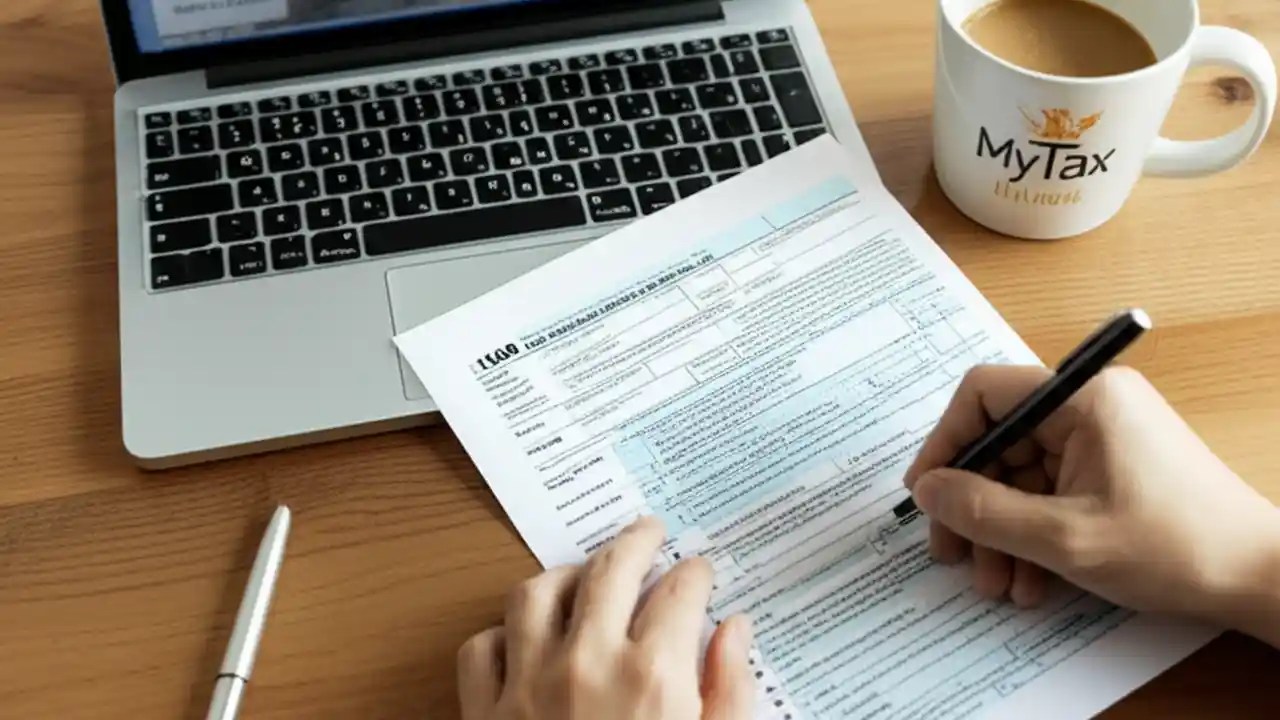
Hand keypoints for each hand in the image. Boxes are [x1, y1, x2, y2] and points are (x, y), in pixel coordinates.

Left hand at [457, 516, 754, 719]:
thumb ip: (730, 693)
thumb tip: (735, 632)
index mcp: (654, 679)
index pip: (680, 591)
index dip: (695, 573)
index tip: (700, 571)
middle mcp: (587, 664)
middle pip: (611, 568)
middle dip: (637, 540)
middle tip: (650, 531)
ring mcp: (527, 685)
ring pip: (537, 591)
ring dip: (567, 573)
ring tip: (587, 571)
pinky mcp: (482, 714)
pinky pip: (481, 646)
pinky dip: (500, 632)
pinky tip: (524, 636)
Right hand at [903, 365, 1279, 639]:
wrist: (1259, 579)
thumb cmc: (1174, 548)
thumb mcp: (1064, 537)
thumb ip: (984, 511)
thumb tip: (926, 490)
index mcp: (1082, 398)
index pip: (984, 394)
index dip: (945, 442)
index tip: (927, 493)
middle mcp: (1091, 405)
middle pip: (1000, 443)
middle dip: (974, 506)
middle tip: (954, 556)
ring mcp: (1103, 437)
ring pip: (1021, 476)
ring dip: (1001, 532)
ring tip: (999, 584)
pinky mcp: (1112, 467)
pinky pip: (1050, 492)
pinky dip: (1033, 535)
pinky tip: (1032, 581)